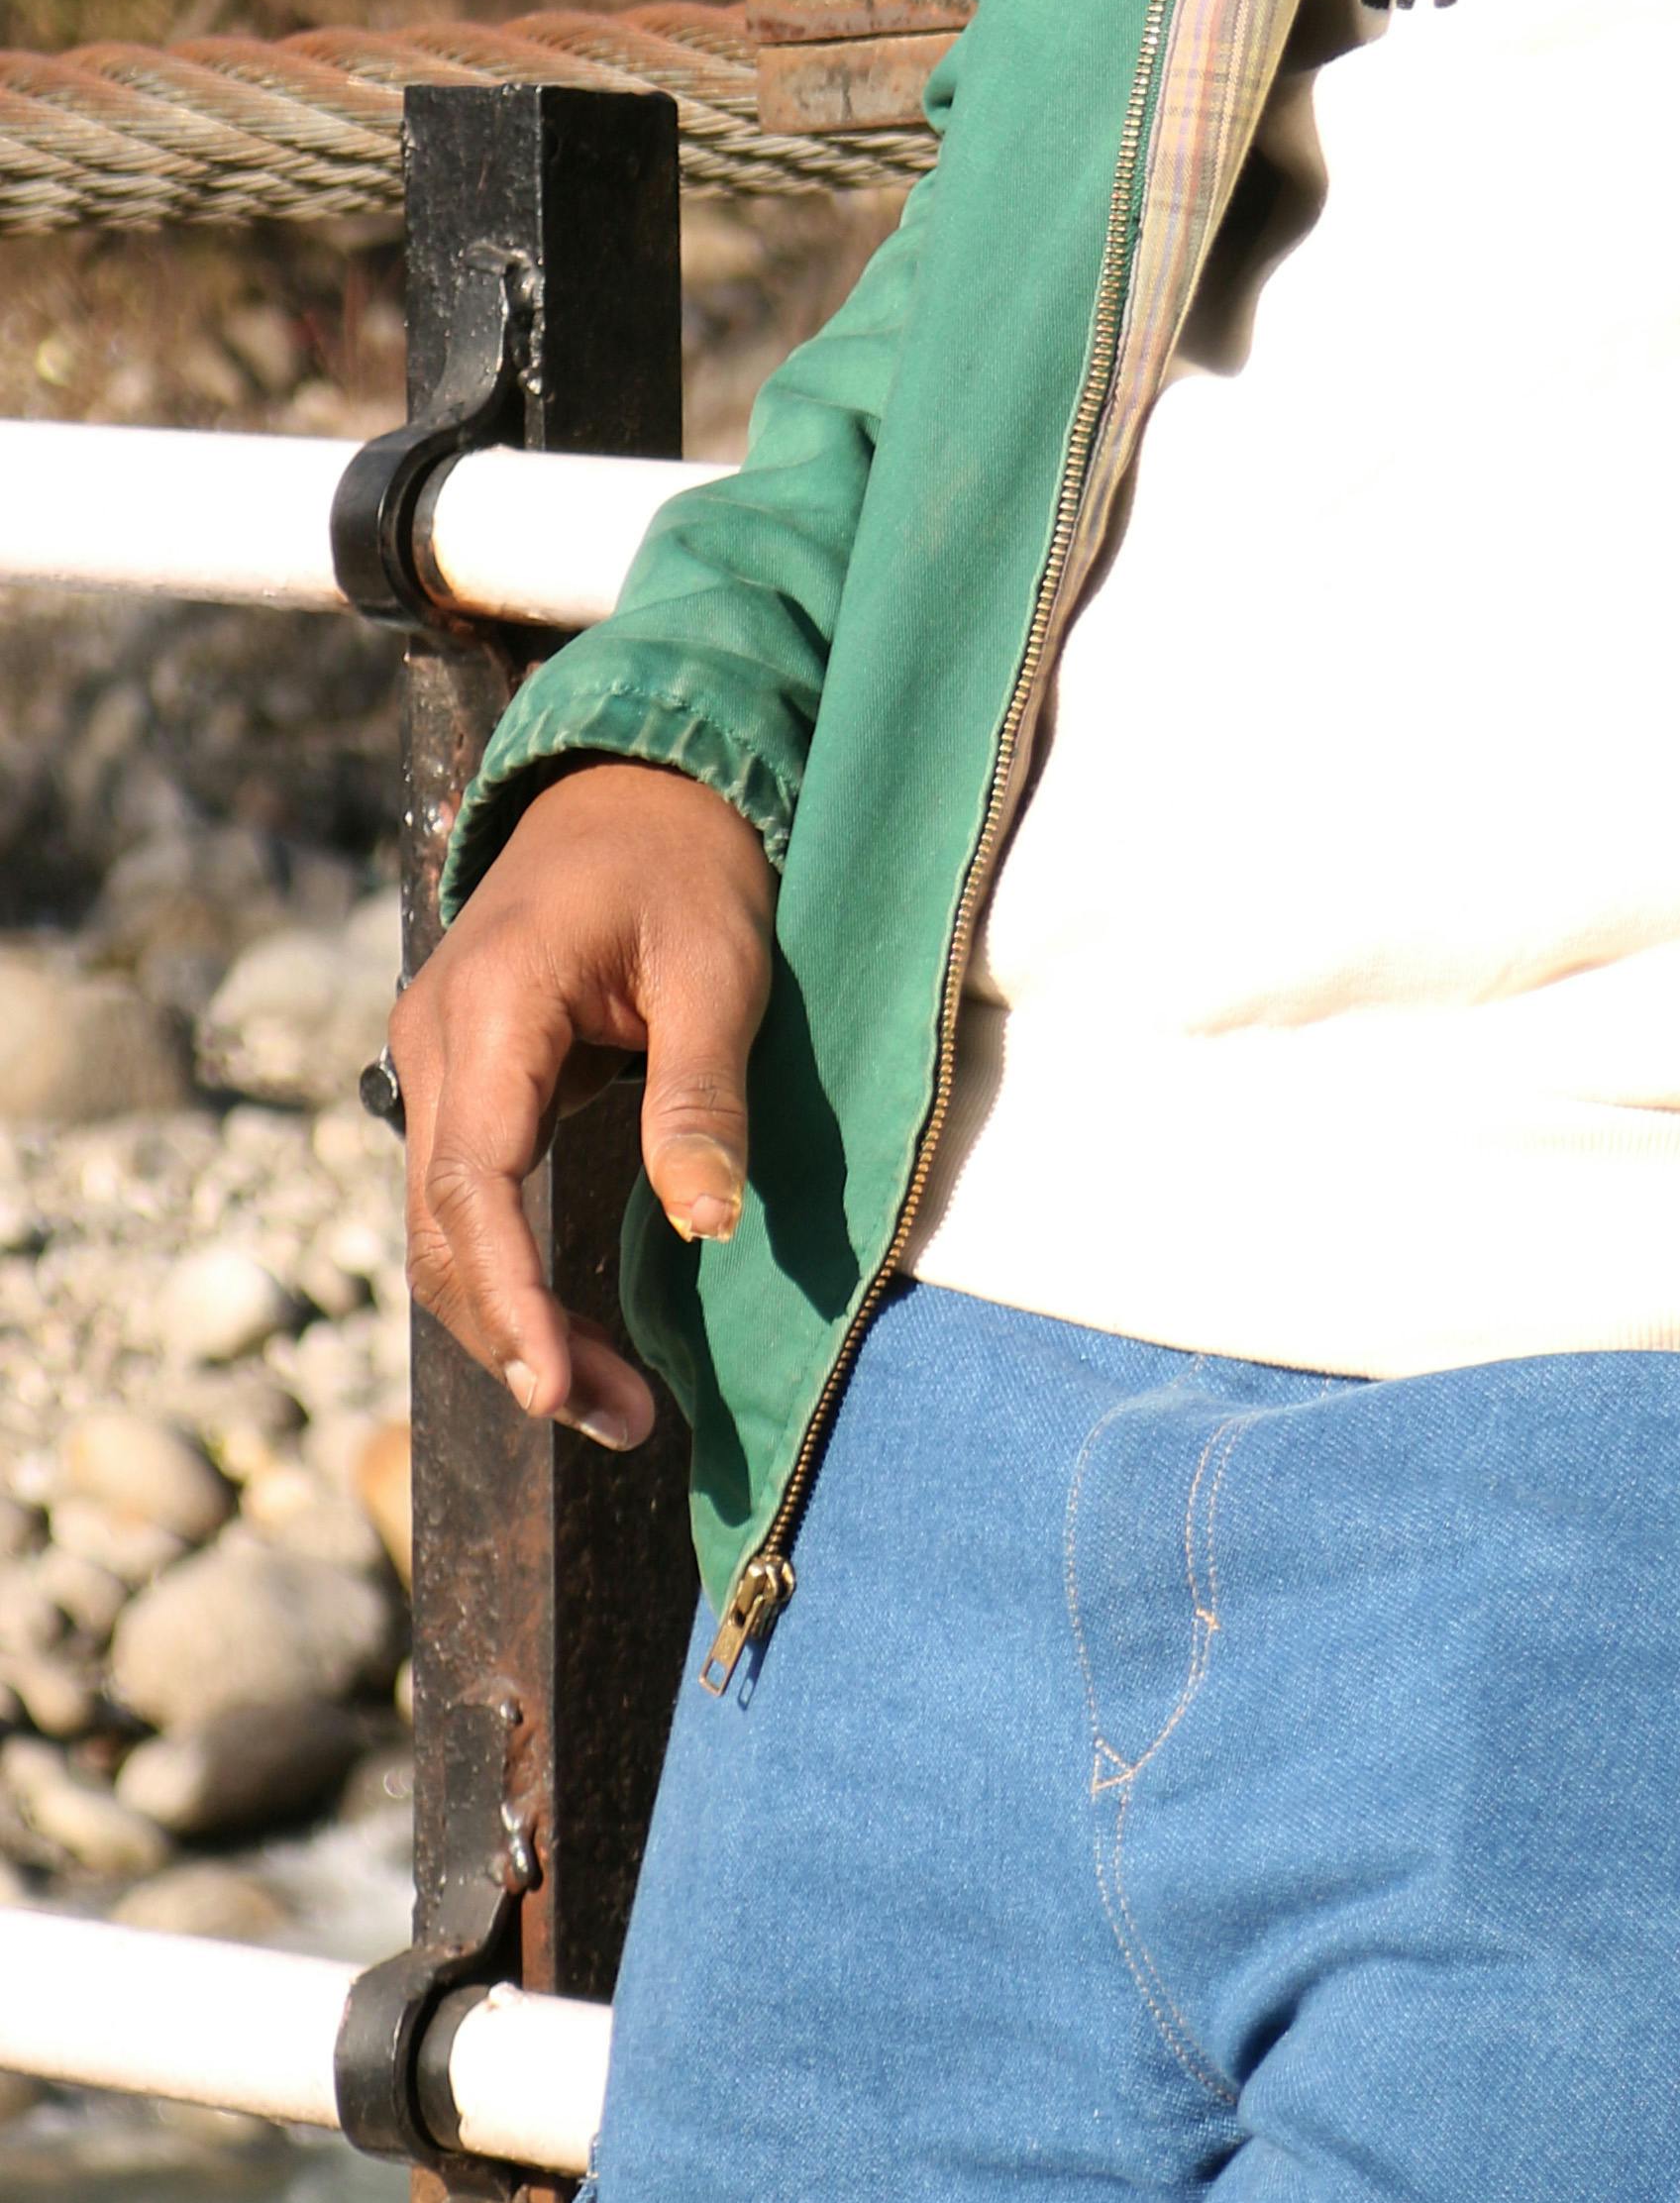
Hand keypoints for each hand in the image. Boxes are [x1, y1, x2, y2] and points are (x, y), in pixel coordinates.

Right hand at [391, 764, 773, 1454]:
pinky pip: (463, 1198)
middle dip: (519, 1339)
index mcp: (491, 1003)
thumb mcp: (720, 967)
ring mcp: (437, 1060)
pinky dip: (509, 1277)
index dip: (508, 1296)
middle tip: (620, 1422)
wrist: (638, 781)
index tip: (554, 1387)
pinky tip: (576, 1337)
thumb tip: (707, 1227)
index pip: (472, 1182)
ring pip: (443, 1228)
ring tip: (612, 1407)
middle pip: (443, 1228)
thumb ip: (702, 1095)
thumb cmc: (689, 863)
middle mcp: (436, 1038)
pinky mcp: (461, 1079)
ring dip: (512, 1324)